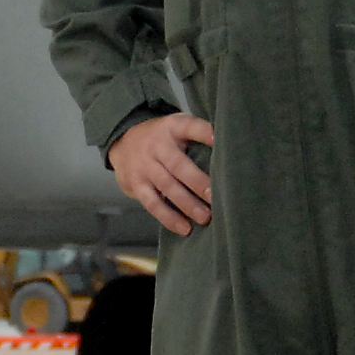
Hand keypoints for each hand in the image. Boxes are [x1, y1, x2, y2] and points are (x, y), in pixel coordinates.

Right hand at [108, 111, 217, 236]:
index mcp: (172, 127)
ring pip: (167, 186)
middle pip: (178, 165)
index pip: (189, 127)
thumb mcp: (177, 126)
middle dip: (198, 182)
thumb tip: (232, 151)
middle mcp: (157, 145)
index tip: (219, 140)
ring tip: (205, 218)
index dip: (204, 132)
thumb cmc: (163, 138)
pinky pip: (153, 203)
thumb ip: (199, 134)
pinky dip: (169, 218)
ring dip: (187, 204)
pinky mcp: (136, 184)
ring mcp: (145, 166)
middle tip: (215, 198)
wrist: (122, 141)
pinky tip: (185, 228)